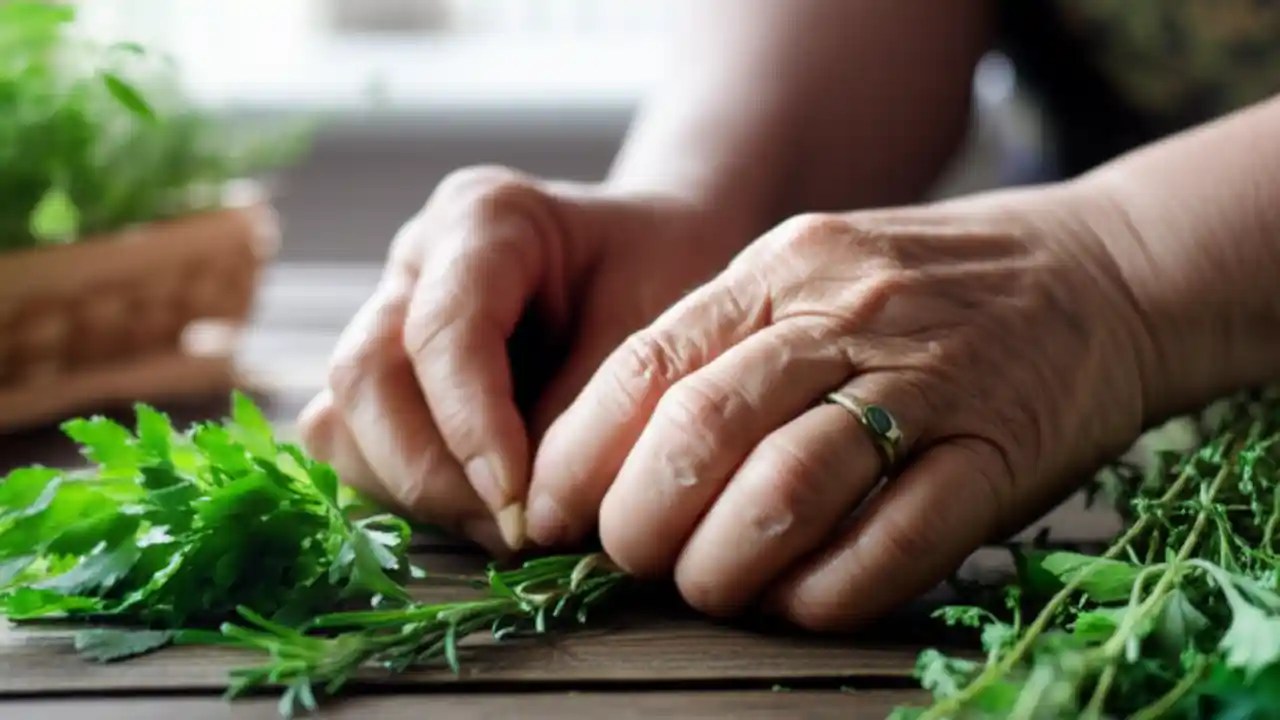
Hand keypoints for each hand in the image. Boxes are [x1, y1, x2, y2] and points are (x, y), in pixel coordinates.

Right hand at [296, 166, 745, 554]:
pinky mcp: (385, 375)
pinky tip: (480, 510)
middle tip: (514, 530)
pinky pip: (356, 446)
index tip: (518, 505)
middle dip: (431, 472)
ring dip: (414, 490)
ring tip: (505, 525)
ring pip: (344, 420)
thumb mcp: (654, 332)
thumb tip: (528, 511)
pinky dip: (407, 491)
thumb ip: (586, 412)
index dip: (471, 427)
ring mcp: (388, 316)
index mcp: (486, 218)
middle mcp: (417, 262)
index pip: (443, 330)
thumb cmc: (666, 281)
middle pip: (366, 375)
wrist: (663, 259)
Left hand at [525, 184, 1159, 628]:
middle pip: (704, 430)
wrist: (1102, 273)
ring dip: (722, 563)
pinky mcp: (999, 454)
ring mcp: (930, 382)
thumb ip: (724, 346)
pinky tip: (797, 602)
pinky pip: (896, 540)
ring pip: (788, 487)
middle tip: (627, 560)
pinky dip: (827, 590)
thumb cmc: (931, 288)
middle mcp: (848, 314)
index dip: (581, 452)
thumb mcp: (815, 273)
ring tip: (706, 588)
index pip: (649, 363)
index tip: (548, 513)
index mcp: (785, 266)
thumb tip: (612, 453)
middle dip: (640, 518)